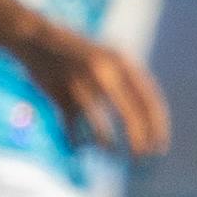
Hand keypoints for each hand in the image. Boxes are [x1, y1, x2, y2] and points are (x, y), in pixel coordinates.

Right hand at [21, 17, 170, 159]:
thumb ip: (127, 82)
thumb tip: (148, 122)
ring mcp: (80, 82)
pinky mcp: (58, 94)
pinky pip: (73, 125)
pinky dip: (77, 140)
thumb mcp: (109, 58)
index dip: (158, 126)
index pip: (150, 100)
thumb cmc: (79, 54)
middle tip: (141, 158)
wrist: (36, 38)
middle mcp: (105, 71)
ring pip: (99, 125)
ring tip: (110, 152)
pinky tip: (79, 147)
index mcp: (123, 62)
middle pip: (130, 114)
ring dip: (106, 143)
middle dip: (138, 140)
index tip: (160, 146)